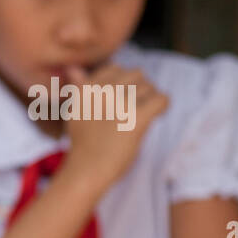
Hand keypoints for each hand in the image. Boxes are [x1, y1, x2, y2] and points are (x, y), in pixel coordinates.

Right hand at [62, 62, 168, 186]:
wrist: (88, 169)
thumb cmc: (83, 143)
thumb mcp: (75, 112)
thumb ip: (79, 88)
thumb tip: (74, 68)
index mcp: (87, 88)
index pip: (115, 68)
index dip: (122, 84)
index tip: (120, 102)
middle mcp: (103, 91)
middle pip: (136, 75)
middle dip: (138, 90)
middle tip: (132, 110)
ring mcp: (121, 103)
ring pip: (150, 87)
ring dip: (149, 101)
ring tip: (140, 117)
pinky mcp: (137, 117)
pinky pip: (161, 99)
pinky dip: (163, 107)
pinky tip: (156, 117)